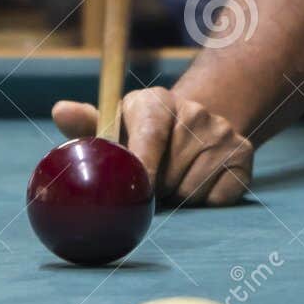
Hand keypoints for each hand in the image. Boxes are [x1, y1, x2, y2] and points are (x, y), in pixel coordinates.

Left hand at [53, 88, 252, 206]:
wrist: (202, 123)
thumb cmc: (146, 131)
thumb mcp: (117, 124)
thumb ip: (89, 125)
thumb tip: (59, 111)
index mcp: (156, 102)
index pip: (150, 135)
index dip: (143, 164)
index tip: (139, 188)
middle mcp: (194, 112)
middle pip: (169, 174)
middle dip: (155, 190)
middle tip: (150, 187)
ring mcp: (222, 135)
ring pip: (192, 190)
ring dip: (179, 197)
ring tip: (175, 181)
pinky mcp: (243, 157)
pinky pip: (218, 198)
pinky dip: (206, 202)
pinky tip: (199, 184)